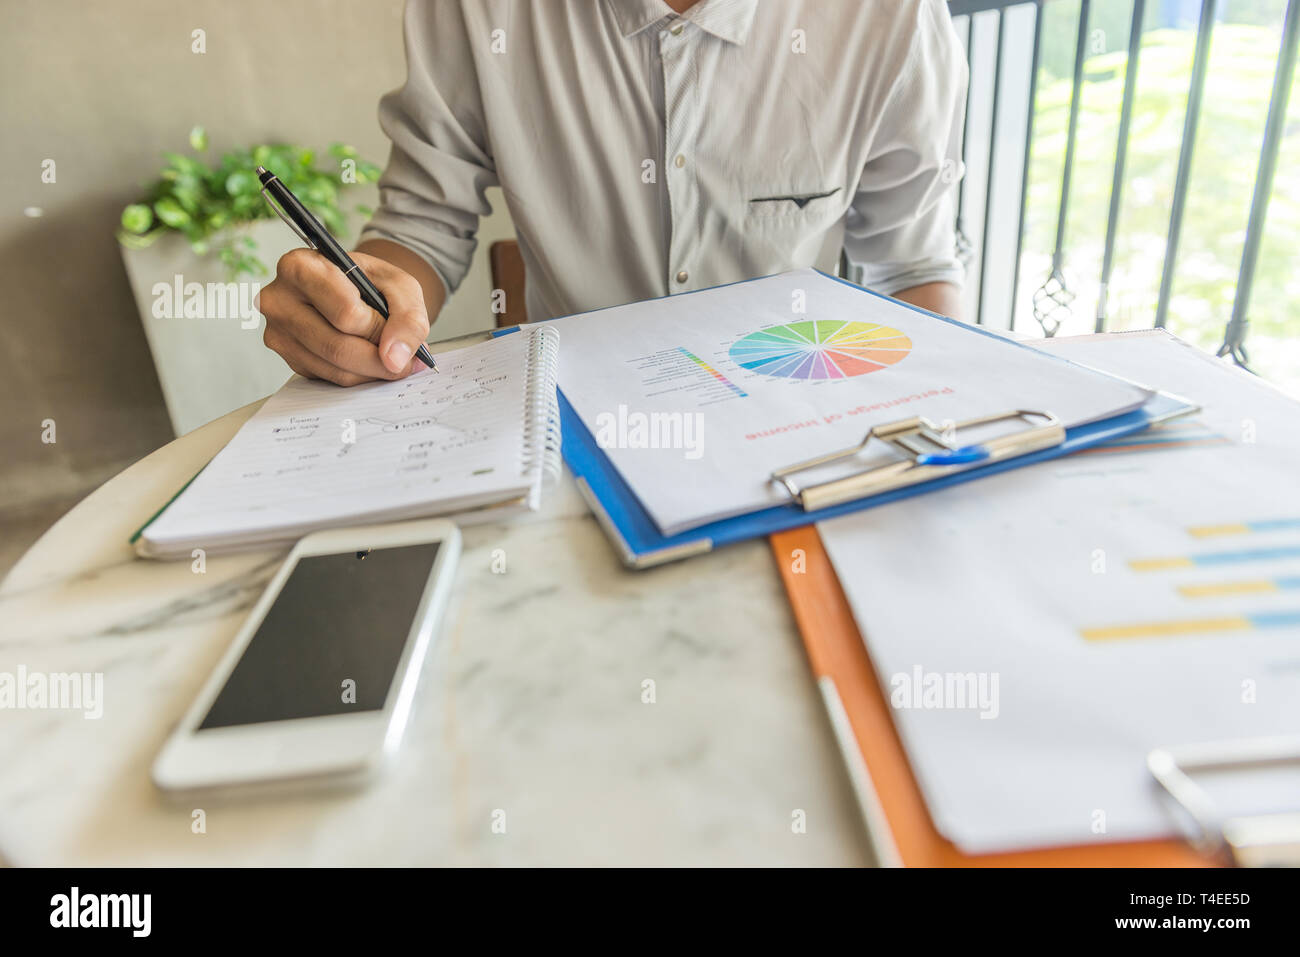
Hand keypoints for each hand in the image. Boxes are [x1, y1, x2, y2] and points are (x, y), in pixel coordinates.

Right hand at [258, 249, 430, 386]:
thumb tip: (395, 360)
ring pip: (334, 370)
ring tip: (389, 359)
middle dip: (379, 359)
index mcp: (300, 267)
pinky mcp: (288, 357)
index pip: (346, 313)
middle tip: (403, 360)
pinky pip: (329, 379)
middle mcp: (278, 300)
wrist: (351, 288)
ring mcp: (278, 333)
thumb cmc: (370, 282)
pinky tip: (367, 360)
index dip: (379, 329)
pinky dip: (357, 376)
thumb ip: (408, 317)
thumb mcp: (399, 285)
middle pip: (337, 347)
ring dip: (370, 372)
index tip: (398, 332)